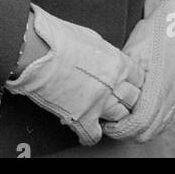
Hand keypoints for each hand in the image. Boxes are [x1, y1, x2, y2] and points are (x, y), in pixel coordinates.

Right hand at [4, 5, 142, 146]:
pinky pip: (94, 136)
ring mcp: (99, 104)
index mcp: (117, 62)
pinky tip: (86, 129)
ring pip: (119, 117)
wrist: (37, 52)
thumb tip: (107, 62)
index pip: (137, 78)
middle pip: (132, 98)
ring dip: (111, 114)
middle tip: (115, 96)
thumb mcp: (91, 38)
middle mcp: (113, 85)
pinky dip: (91, 135)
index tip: (126, 83)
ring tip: (101, 110)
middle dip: (125, 97)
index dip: (131, 80)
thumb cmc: (58, 38)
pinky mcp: (81, 119)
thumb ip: (105, 53)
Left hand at [103, 0, 174, 142]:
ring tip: (123, 119)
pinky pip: (166, 118)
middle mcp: (171, 96)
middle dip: (127, 131)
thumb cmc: (157, 30)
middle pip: (148, 131)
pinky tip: (141, 115)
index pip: (138, 124)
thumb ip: (124, 78)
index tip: (106, 123)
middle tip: (111, 122)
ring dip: (140, 129)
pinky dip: (152, 123)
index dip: (120, 128)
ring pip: (158, 127)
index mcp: (159, 87)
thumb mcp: (134, 52)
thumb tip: (108, 96)